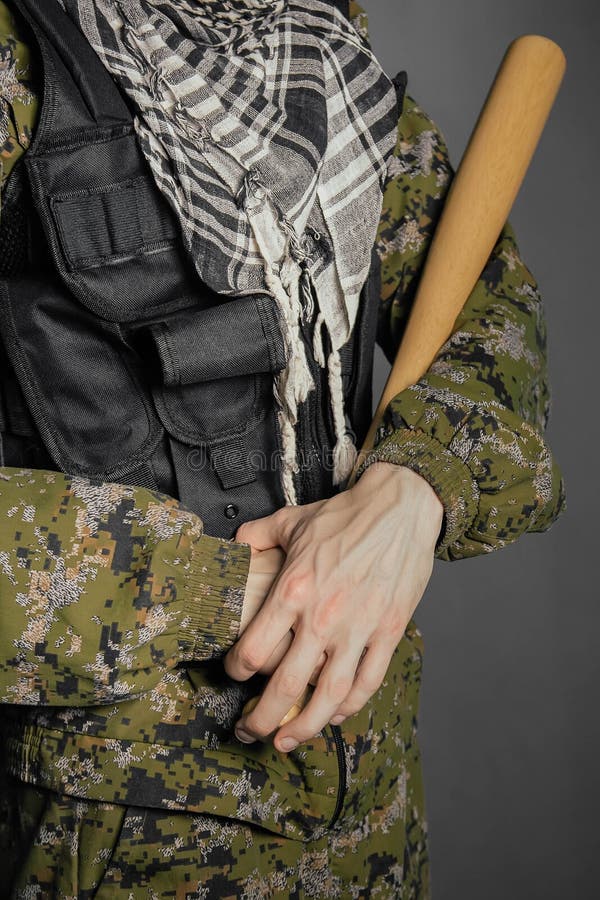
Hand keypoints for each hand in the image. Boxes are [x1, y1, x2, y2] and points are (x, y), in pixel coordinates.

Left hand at [224, 462, 443, 751]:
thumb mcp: (291, 519)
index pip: (254, 648)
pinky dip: (350, 705)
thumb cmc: (345, 514)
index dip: (236, 670)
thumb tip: (233, 547)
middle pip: (286, 686)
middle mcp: (323, 617)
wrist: (399, 508)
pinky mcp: (389, 632)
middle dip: (261, 718)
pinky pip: (368, 681)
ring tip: (286, 742)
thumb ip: (256, 536)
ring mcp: (359, 628)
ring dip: (304, 727)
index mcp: (293, 590)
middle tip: (247, 732)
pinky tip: (335, 715)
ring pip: (329, 696)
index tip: (234, 673)